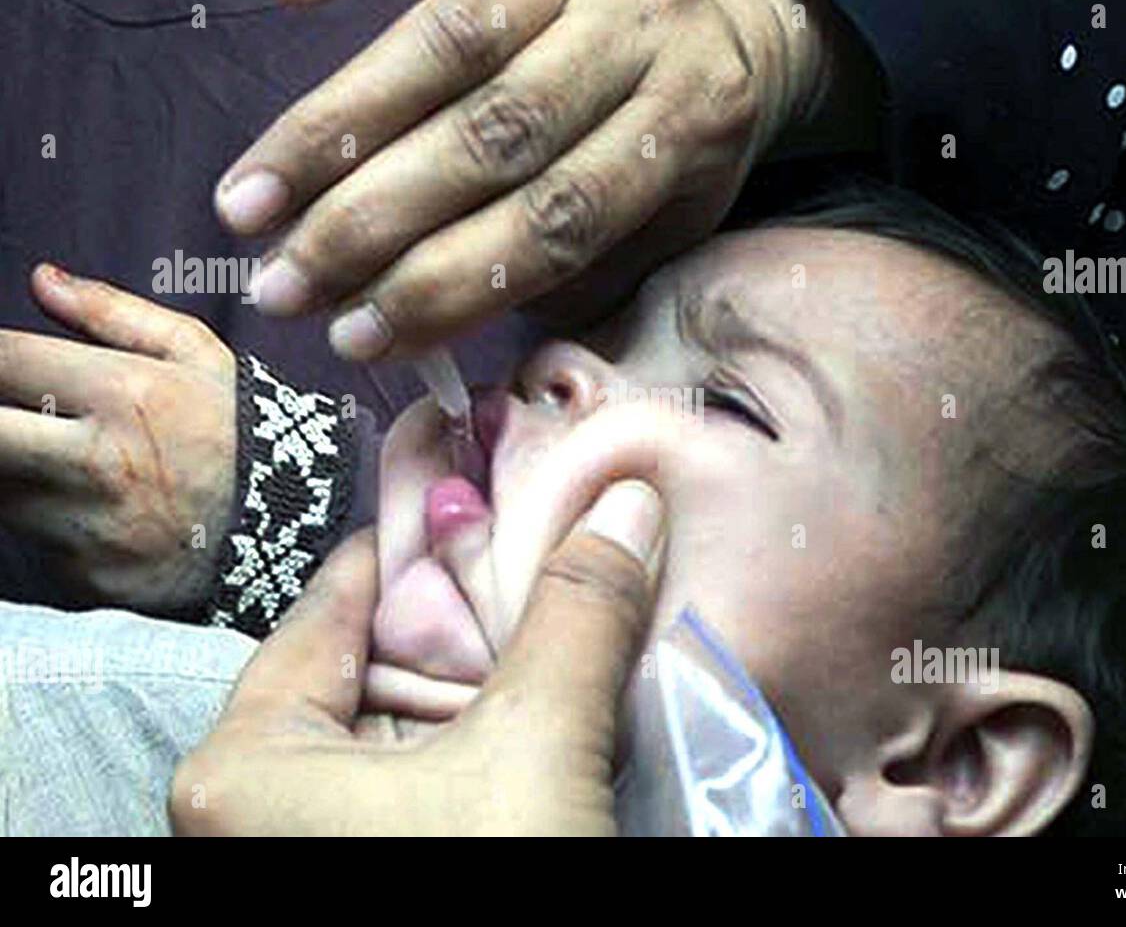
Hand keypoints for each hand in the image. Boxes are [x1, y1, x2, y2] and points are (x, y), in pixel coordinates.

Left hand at [0, 265, 236, 608]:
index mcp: (128, 394)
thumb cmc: (244, 434)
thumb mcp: (199, 357)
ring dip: (12, 469)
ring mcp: (90, 526)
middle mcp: (101, 462)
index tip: (4, 365)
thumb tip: (42, 279)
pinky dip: (46, 522)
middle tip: (18, 415)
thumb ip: (114, 312)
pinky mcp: (86, 577)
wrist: (296, 532)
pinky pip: (34, 541)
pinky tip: (89, 511)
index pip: (4, 361)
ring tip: (59, 458)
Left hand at [170, 480, 664, 835]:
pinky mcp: (380, 866)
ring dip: (491, 680)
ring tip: (565, 608)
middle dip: (469, 613)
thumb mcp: (535, 753)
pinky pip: (429, 786)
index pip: (336, 603)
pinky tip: (556, 704)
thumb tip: (626, 500)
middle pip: (376, 666)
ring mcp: (319, 847)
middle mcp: (262, 806)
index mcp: (248, 765)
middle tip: (548, 549)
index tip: (492, 491)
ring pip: (411, 729)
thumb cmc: (479, 885)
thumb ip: (574, 620)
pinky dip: (491, 744)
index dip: (420, 540)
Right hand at [222, 0, 846, 358]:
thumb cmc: (693, 123)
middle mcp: (636, 38)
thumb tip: (462, 322)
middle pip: (494, 137)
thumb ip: (591, 263)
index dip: (452, 284)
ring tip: (247, 201)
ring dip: (337, 125)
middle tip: (281, 286)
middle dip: (375, 223)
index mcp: (683, 127)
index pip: (558, 221)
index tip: (359, 338)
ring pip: (452, 42)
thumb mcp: (679, 205)